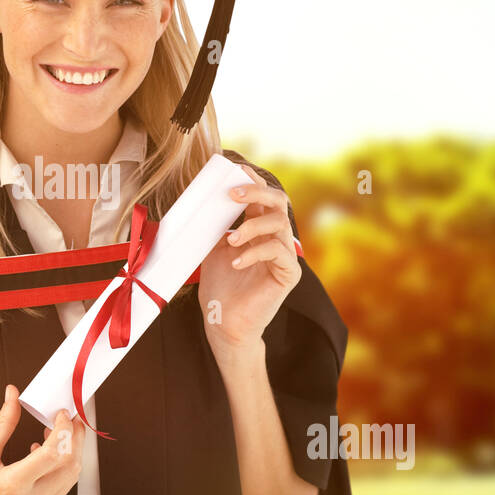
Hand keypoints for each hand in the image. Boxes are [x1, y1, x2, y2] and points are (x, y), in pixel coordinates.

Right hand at [0, 384, 83, 494]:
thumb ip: (3, 422)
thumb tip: (13, 393)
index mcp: (12, 485)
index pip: (53, 454)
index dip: (64, 429)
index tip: (62, 413)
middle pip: (71, 467)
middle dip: (76, 439)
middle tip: (71, 419)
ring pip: (70, 480)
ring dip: (70, 454)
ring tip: (56, 433)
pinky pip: (59, 491)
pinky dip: (58, 470)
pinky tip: (43, 458)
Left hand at [198, 163, 302, 354]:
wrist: (223, 322)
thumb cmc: (219, 286)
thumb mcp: (211, 248)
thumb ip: (215, 225)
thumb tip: (204, 200)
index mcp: (258, 229)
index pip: (262, 197)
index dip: (253, 182)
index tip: (236, 171)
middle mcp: (275, 238)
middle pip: (278, 202)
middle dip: (257, 193)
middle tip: (234, 196)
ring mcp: (284, 255)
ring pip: (279, 224)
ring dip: (251, 227)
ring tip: (230, 241)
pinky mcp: (289, 274)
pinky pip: (278, 252)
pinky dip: (255, 252)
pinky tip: (236, 261)